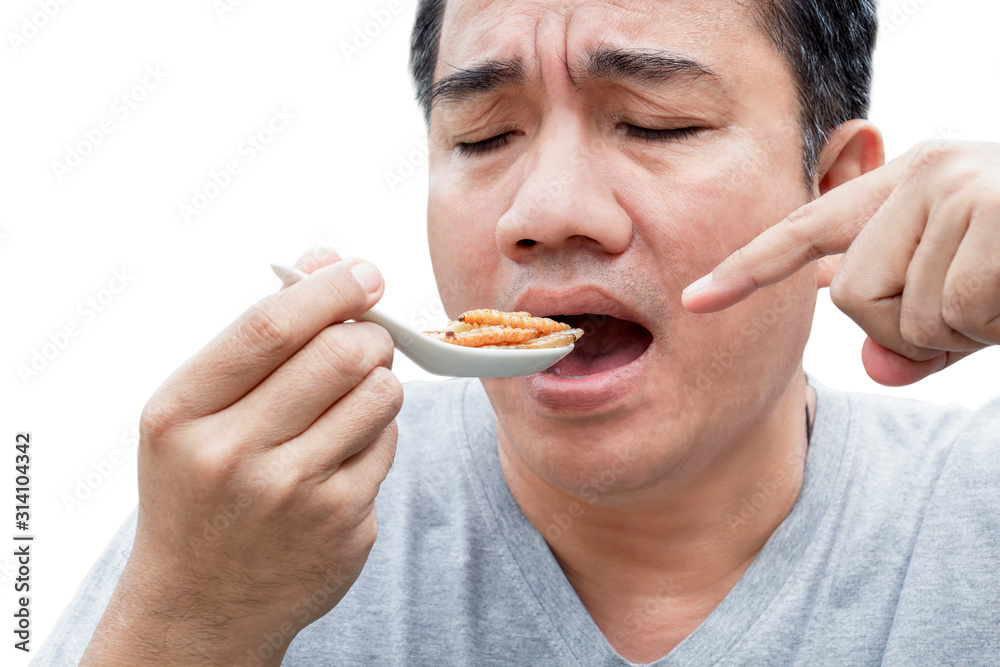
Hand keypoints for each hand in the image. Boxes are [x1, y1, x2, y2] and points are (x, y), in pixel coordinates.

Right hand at [82, 248, 402, 665]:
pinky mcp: (343, 524)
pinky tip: (346, 448)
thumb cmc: (199, 486)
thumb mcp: (195, 411)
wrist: (202, 604)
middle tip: (365, 336)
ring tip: (353, 392)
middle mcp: (233, 456)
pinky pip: (389, 442)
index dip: (329, 288)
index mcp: (182, 415)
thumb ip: (258, 333)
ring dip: (380, 379)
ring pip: (379, 394)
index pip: (271, 326)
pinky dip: (379, 430)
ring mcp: (293, 496)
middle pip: (340, 354)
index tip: (365, 272)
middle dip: (368, 332)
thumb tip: (328, 258)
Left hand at [682, 140, 999, 386]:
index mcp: (902, 187)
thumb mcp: (965, 293)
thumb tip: (872, 370)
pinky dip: (989, 325)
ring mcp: (950, 186)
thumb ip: (910, 332)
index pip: (803, 231)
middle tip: (975, 308)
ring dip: (960, 330)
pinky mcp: (988, 207)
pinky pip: (954, 312)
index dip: (745, 270)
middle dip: (909, 331)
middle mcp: (918, 175)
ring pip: (903, 314)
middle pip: (850, 295)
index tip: (691, 300)